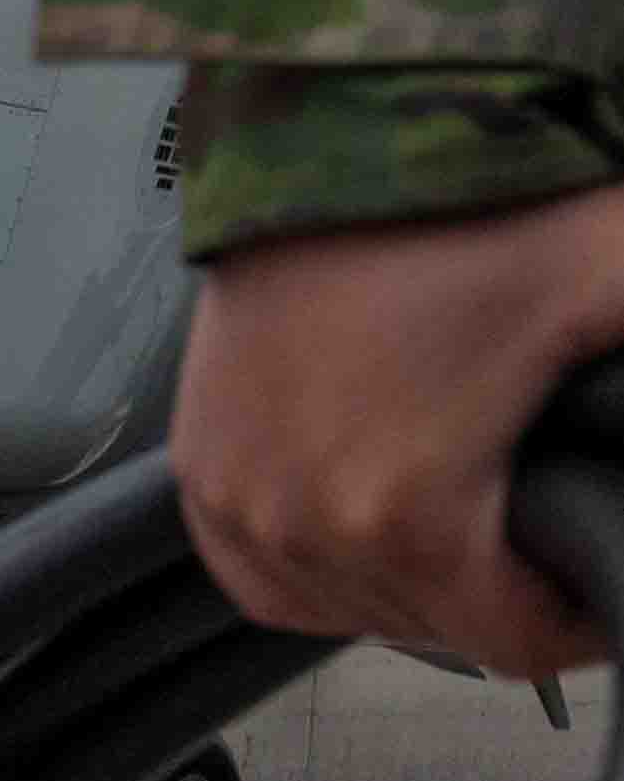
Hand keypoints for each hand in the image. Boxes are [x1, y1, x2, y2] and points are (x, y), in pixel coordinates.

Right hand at [171, 183, 623, 679]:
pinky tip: (365, 523)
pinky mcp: (199, 465)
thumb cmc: (465, 205)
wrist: (335, 134)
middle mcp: (300, 525)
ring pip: (337, 611)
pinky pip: (256, 573)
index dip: (578, 621)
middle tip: (542, 531)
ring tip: (464, 524)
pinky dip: (316, 565)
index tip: (600, 579)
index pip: (509, 646)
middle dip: (496, 594)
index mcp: (403, 512)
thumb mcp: (620, 282)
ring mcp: (237, 499)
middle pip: (425, 632)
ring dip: (408, 586)